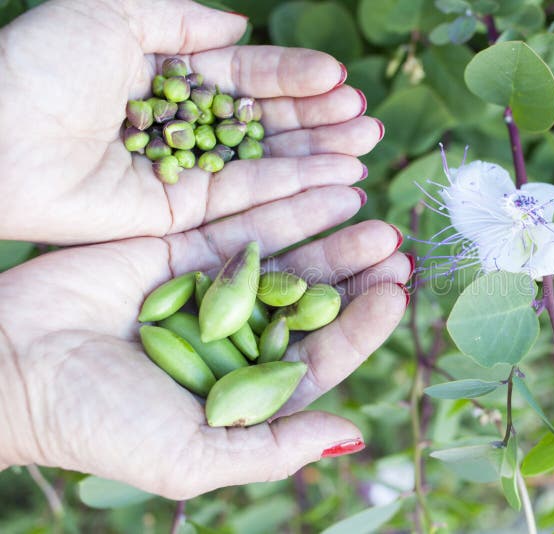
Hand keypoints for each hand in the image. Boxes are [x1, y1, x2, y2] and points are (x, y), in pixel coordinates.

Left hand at [0, 0, 380, 243]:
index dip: (292, 79)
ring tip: (366, 146)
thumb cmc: (43, 66)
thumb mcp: (112, 14)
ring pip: (265, 163)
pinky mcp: (179, 216)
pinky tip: (338, 180)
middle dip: (319, 120)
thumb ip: (180, 19)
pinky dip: (293, 190)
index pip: (245, 77)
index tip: (338, 80)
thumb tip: (240, 26)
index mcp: (166, 75)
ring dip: (319, 155)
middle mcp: (183, 126)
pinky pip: (246, 199)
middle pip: (265, 124)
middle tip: (367, 119)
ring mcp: (184, 173)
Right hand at [0, 189, 411, 497]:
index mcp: (248, 386)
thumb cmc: (99, 424)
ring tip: (370, 211)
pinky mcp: (181, 248)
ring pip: (285, 256)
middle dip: (354, 271)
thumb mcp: (193, 456)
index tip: (396, 292)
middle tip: (394, 245)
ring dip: (328, 232)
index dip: (362, 324)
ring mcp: (212, 288)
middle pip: (311, 299)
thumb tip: (353, 436)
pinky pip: (241, 222)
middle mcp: (239, 335)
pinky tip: (320, 186)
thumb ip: (274, 447)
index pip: (320, 353)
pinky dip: (280, 205)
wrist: (12, 366)